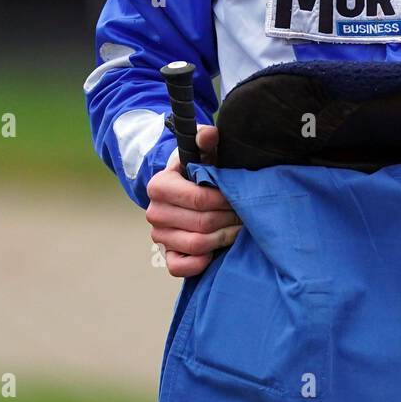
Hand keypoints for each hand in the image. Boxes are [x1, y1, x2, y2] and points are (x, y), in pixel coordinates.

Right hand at [146, 124, 241, 277]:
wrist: (181, 190)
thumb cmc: (197, 170)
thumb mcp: (201, 152)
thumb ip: (206, 140)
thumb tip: (210, 133)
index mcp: (159, 186)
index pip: (199, 199)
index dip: (225, 200)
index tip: (241, 195)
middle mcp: (154, 212)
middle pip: (202, 223)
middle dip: (229, 218)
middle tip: (247, 213)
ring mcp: (158, 236)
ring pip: (197, 245)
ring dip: (224, 238)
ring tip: (239, 227)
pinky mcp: (165, 254)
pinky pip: (181, 267)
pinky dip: (201, 262)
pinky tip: (216, 251)